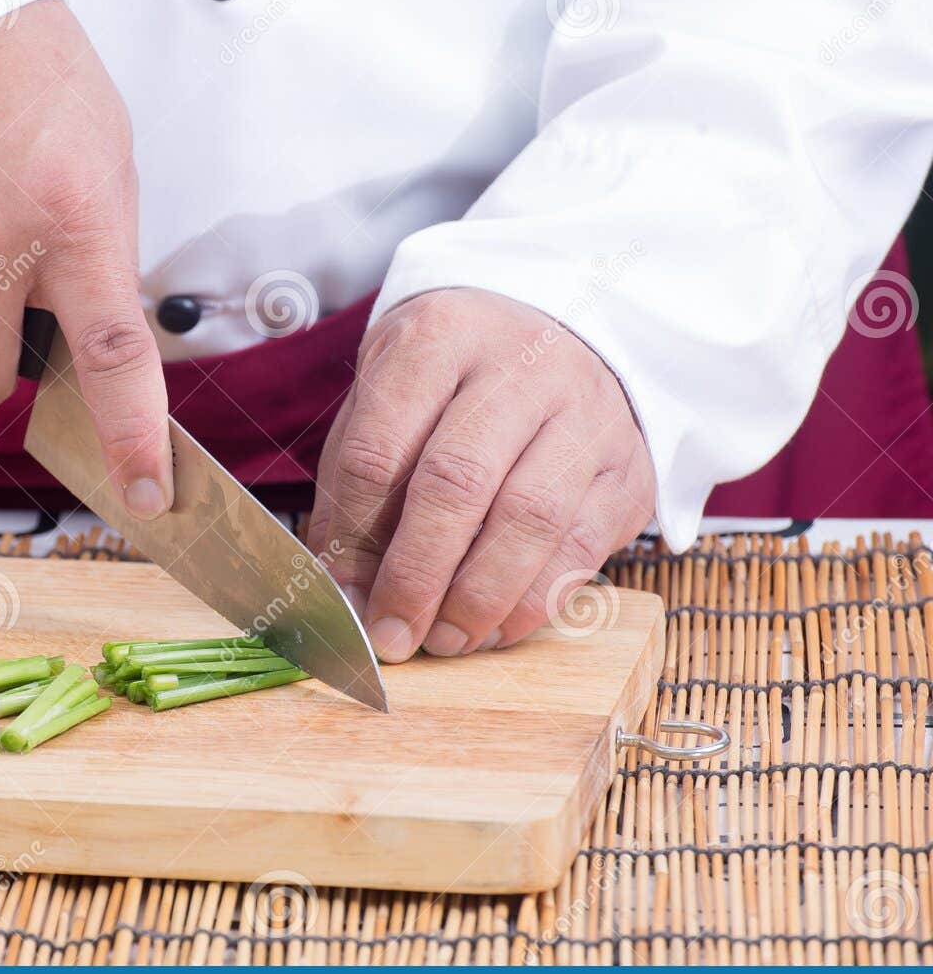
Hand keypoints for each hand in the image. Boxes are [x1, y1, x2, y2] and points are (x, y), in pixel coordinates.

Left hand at [307, 288, 655, 660]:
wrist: (563, 332)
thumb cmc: (451, 383)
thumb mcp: (388, 403)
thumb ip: (358, 489)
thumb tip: (348, 594)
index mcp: (438, 338)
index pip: (380, 448)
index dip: (354, 535)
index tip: (344, 597)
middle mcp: (520, 366)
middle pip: (458, 482)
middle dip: (417, 575)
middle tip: (393, 636)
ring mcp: (585, 414)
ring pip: (529, 519)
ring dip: (478, 598)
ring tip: (443, 641)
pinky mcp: (628, 467)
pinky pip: (581, 547)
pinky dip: (533, 602)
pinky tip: (494, 629)